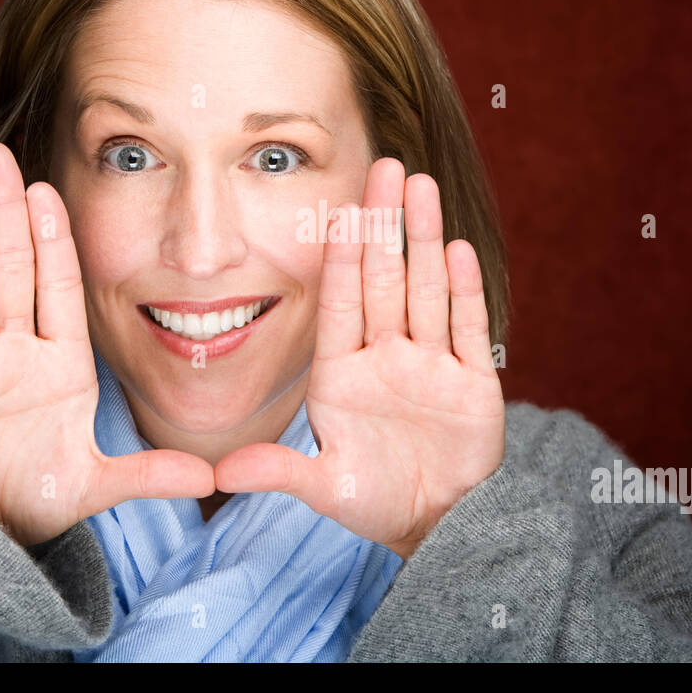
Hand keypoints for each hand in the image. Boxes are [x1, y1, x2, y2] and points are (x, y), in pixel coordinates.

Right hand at [0, 141, 214, 546]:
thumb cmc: (37, 494)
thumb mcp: (97, 482)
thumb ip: (150, 474)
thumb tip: (210, 477)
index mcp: (59, 364)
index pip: (57, 287)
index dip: (52, 239)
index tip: (48, 188)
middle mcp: (13, 354)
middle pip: (11, 270)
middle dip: (6, 212)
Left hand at [214, 158, 504, 557]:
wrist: (438, 524)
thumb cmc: (376, 500)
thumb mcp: (325, 486)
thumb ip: (279, 472)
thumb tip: (218, 475)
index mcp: (343, 372)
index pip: (340, 301)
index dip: (340, 256)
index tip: (338, 210)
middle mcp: (386, 355)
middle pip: (384, 279)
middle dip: (383, 225)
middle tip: (384, 168)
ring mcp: (430, 363)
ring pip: (426, 289)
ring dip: (423, 239)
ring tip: (420, 187)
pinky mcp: (472, 380)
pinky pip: (466, 327)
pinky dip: (464, 290)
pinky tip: (457, 249)